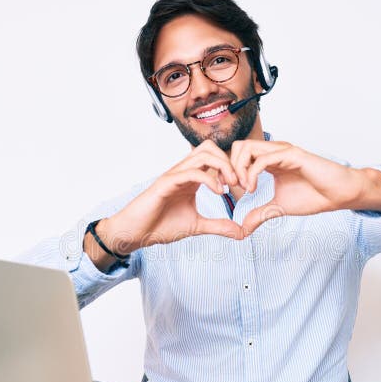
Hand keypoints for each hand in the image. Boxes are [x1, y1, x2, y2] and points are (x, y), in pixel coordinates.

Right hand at [100, 140, 244, 253]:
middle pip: (210, 148)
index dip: (232, 167)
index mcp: (191, 178)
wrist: (136, 233)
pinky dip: (209, 178)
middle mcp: (183, 172)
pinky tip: (219, 192)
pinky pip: (191, 171)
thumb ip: (218, 226)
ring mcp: (174, 175)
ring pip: (203, 154)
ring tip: (231, 185)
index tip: (244, 186)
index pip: (214, 158)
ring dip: (222, 166)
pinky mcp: (166, 183)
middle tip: (240, 183)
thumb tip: (240, 232)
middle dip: (230, 162)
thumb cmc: (161, 226)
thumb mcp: (197, 226)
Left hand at [230, 140, 380, 235]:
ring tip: (243, 188)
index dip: (228, 170)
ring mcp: (282, 151)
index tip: (227, 190)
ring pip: (247, 148)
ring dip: (238, 168)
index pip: (238, 155)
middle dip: (228, 167)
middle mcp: (273, 151)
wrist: (339, 194)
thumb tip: (242, 228)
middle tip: (231, 187)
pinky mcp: (292, 155)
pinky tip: (252, 188)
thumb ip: (259, 214)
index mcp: (269, 160)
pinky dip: (251, 173)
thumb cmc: (314, 196)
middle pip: (238, 146)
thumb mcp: (279, 208)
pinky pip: (263, 158)